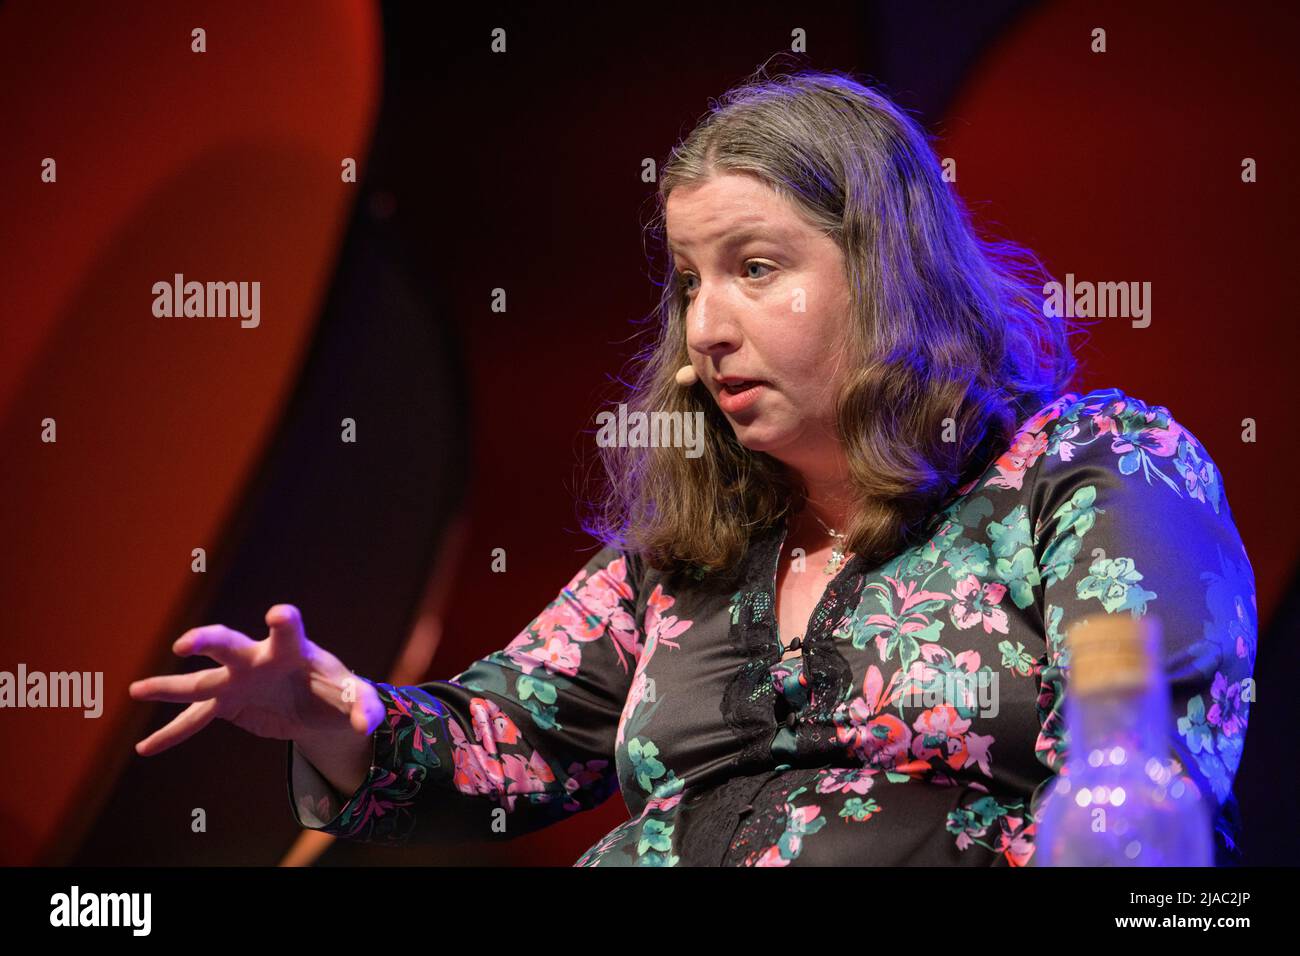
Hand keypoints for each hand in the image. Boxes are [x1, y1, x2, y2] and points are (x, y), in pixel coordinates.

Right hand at [128, 604, 383, 756]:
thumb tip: (365, 725)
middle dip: (209, 640)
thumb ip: (366, 708)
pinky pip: (195, 721)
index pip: (287, 629)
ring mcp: (237, 680)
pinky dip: (172, 734)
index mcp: (292, 649)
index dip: (283, 621)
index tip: (278, 614)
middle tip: (186, 644)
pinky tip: (144, 747)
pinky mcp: (228, 704)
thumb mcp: (358, 700)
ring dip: (169, 687)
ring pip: (200, 683)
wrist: (319, 704)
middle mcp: (257, 658)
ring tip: (135, 690)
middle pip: (229, 644)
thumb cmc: (338, 690)